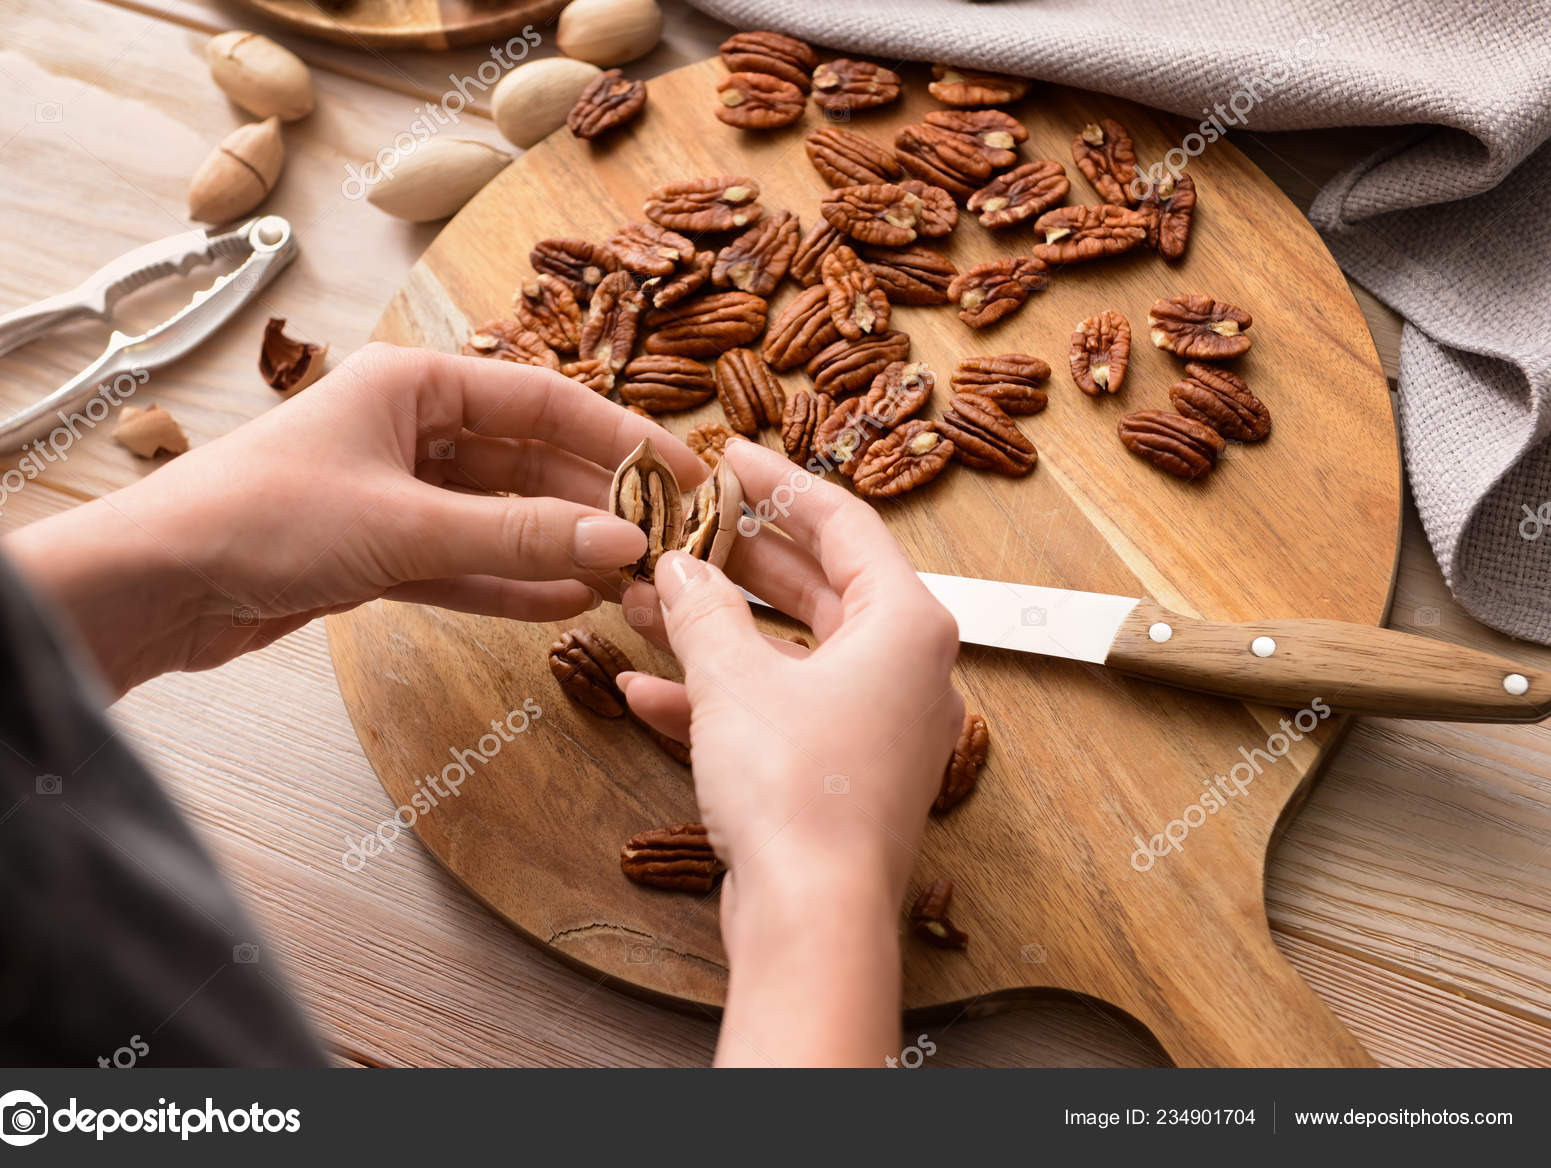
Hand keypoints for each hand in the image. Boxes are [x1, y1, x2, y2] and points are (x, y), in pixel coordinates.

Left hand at [3, 343, 701, 695]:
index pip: (545, 404)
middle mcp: (410, 427)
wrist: (154, 586)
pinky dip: (511, 581)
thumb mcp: (406, 525)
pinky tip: (567, 604)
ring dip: (561, 548)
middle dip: (596, 504)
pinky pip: (465, 561)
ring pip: (502, 516)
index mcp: (415, 383)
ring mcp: (395, 491)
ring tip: (629, 581)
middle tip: (665, 544)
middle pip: (530, 462)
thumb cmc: (261, 520)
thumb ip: (519, 534)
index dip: (622, 440)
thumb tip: (622, 541)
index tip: (684, 476)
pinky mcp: (377, 549)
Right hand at [618, 438, 962, 1065]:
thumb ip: (704, 611)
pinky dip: (723, 699)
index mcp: (907, 624)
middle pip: (815, 587)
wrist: (814, 920)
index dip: (780, 482)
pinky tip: (646, 692)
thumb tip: (678, 569)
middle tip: (680, 526)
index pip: (845, 523)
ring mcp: (878, 725)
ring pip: (790, 653)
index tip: (729, 455)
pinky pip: (781, 713)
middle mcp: (906, 669)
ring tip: (643, 601)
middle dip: (736, 562)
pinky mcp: (843, 774)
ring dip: (716, 631)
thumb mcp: (734, 681)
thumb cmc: (797, 790)